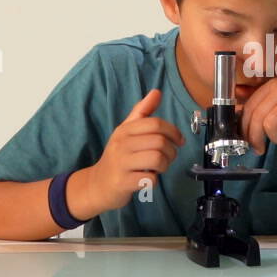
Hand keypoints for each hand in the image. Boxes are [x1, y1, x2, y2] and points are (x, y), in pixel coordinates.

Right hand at [87, 89, 184, 211]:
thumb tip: (156, 92)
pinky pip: (150, 179)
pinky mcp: (123, 182)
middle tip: (167, 158)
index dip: (173, 132)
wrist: (97, 185)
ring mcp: (121, 164)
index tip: (179, 141)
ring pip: (157, 159)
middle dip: (171, 152)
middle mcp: (122, 144)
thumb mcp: (126, 131)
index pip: (155, 123)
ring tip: (158, 168)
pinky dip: (154, 180)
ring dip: (165, 165)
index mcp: (125, 130)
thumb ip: (142, 112)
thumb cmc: (118, 156)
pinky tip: (147, 178)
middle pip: (160, 142)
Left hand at [238, 79, 276, 154]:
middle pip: (257, 116)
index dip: (245, 128)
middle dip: (255, 137)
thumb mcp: (275, 112)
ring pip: (270, 124)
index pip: (249, 107)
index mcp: (272, 85)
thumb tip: (234, 105)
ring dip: (276, 138)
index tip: (247, 141)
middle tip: (260, 148)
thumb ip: (257, 107)